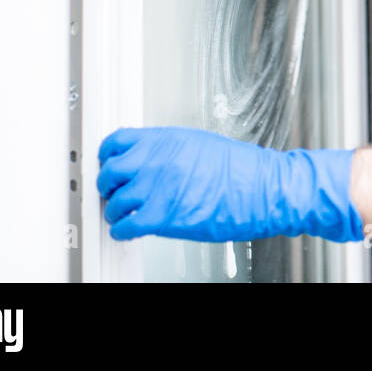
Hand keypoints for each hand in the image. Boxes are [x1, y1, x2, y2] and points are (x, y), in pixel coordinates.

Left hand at [96, 126, 364, 243]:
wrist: (262, 189)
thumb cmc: (241, 171)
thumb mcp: (201, 145)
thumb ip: (170, 150)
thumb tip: (153, 159)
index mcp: (167, 140)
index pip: (117, 141)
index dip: (108, 156)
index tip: (109, 163)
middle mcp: (157, 160)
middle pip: (110, 172)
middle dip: (108, 185)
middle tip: (113, 192)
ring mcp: (157, 187)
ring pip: (114, 201)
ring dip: (115, 211)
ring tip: (123, 215)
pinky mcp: (162, 216)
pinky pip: (125, 225)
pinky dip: (122, 231)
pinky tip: (130, 230)